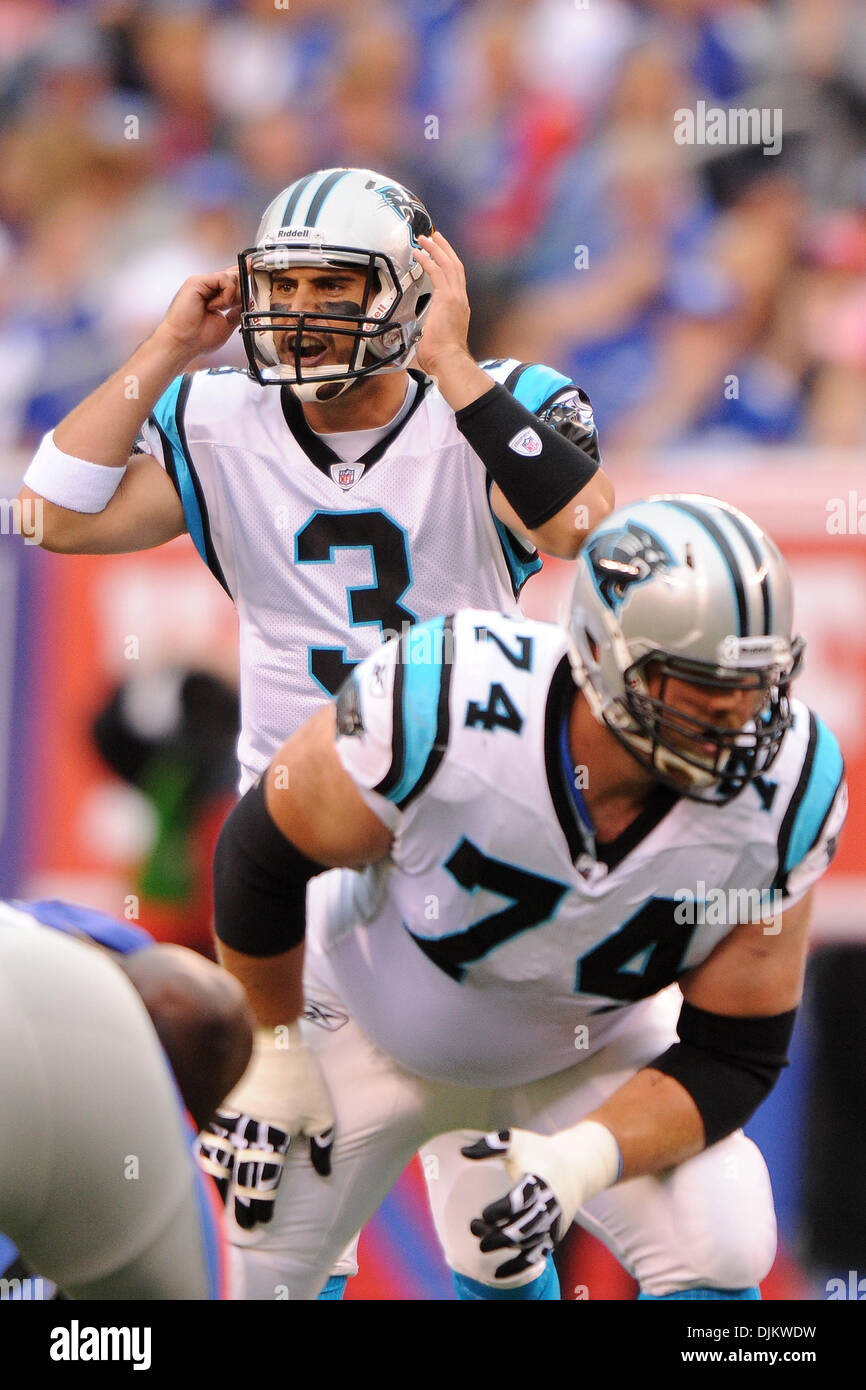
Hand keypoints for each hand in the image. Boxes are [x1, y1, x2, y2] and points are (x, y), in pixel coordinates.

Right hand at [154, 267, 241, 361]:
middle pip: (235, 276)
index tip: (253, 269)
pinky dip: (225, 295)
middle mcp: (207, 287)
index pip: (231, 280)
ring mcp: (202, 283)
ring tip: (218, 309)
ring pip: (231, 277)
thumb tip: (248, 304)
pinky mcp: (197, 281)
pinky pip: (223, 279)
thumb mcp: (227, 324)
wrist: (182, 343)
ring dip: (231, 296)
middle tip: (230, 307)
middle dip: (241, 292)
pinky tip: (214, 306)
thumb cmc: (198, 339)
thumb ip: (237, 311)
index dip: (244, 275)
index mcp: (213, 295)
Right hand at [196, 1023, 334, 1229]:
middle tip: (239, 1227)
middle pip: (237, 1181)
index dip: (262, 1206)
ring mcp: (226, 1120)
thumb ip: (322, 1145)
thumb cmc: (300, 1075)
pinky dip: (203, 1158)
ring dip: (215, 1185)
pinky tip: (204, 1167)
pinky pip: (204, 1139)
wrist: (270, 1037)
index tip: (261, 1222)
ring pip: (213, 1163)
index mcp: (273, 1139)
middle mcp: (246, 1135)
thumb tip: (324, 1173)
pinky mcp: (214, 1106)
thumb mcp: (322, 1110)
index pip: (264, 1183)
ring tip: (218, 1200)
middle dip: (238, 1207)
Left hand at [413, 232, 472, 379]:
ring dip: (436, 249)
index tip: (441, 254)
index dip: (449, 264)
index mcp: (460, 308)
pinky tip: (419, 253)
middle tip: (435, 237)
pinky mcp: (447, 298)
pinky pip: (436, 271)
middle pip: (455, 265)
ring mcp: (455, 297)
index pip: (456, 279)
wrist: (448, 361)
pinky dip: (427, 259)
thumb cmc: (442, 357)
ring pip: (447, 264)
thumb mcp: (436, 338)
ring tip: (425, 238)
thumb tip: (420, 335)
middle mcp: (460, 299)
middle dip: (444, 249)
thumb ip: (430, 329)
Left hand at [462, 1130, 562, 1277]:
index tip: (485, 1213)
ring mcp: (553, 1222)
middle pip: (524, 1228)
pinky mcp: (554, 1234)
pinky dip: (520, 1264)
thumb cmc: (541, 1151)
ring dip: (505, 1249)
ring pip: (529, 1243)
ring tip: (482, 1245)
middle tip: (477, 1236)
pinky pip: (538, 1254)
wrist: (577, 1166)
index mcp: (539, 1181)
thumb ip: (492, 1144)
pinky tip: (500, 1271)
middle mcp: (548, 1205)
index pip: (521, 1200)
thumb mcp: (517, 1140)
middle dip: (500, 1236)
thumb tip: (462, 1152)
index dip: (502, 1209)